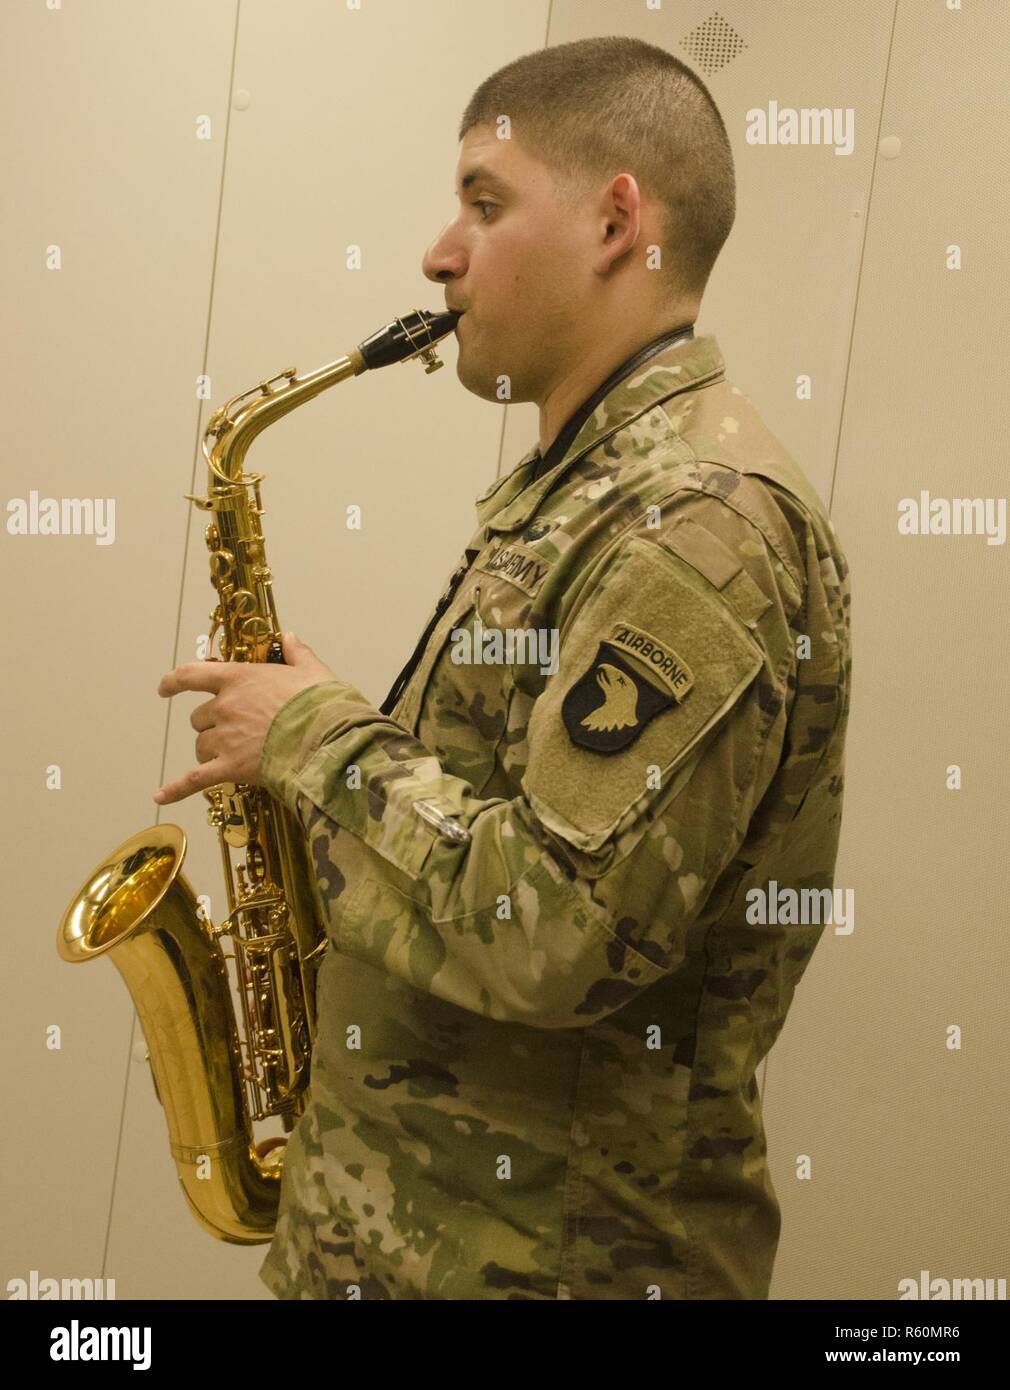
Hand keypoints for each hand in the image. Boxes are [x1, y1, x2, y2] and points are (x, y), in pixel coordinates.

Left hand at [152, 632, 337, 804]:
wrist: (327, 740)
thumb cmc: (321, 705)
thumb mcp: (313, 671)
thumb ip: (297, 653)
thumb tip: (290, 638)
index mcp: (239, 679)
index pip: (193, 675)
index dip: (174, 681)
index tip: (165, 688)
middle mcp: (224, 707)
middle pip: (199, 717)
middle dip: (212, 724)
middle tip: (235, 731)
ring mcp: (224, 738)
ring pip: (201, 746)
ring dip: (211, 750)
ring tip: (234, 757)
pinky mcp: (229, 768)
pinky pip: (194, 780)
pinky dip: (176, 789)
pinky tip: (160, 797)